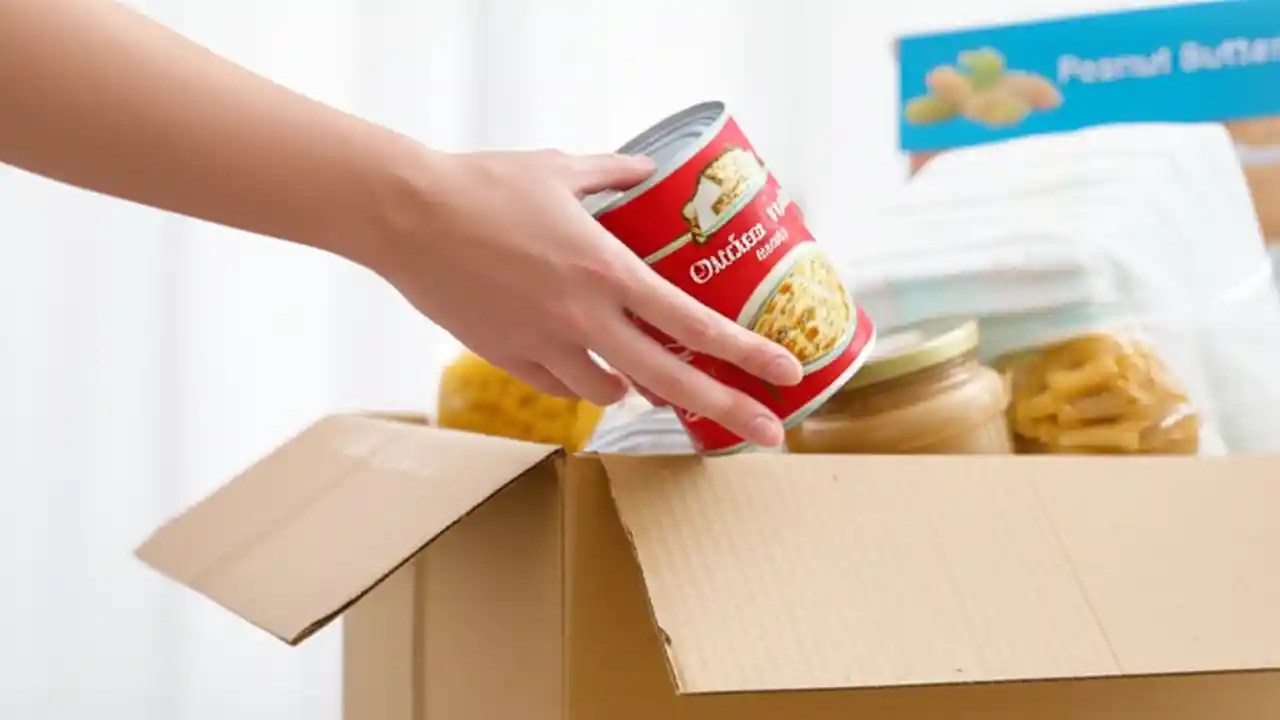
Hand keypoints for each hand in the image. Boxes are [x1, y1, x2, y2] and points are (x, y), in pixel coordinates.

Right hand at [368, 148, 803, 445]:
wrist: (406, 215)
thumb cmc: (484, 184)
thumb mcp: (560, 169)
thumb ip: (613, 174)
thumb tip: (644, 170)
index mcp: (607, 271)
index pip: (693, 323)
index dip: (746, 350)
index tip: (786, 371)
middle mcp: (584, 318)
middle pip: (671, 380)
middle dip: (728, 409)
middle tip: (769, 434)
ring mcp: (544, 345)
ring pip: (610, 392)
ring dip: (636, 387)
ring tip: (648, 378)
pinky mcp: (507, 358)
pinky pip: (560, 387)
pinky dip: (579, 380)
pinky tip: (583, 366)